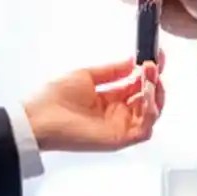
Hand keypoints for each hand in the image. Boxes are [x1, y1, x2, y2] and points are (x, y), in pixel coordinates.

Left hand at [24, 56, 165, 151]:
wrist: (39, 117)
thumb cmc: (55, 97)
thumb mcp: (88, 75)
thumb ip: (112, 70)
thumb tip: (132, 61)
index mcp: (110, 99)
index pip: (138, 85)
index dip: (150, 72)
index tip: (157, 56)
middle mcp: (118, 113)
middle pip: (149, 99)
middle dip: (155, 80)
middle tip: (153, 66)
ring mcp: (120, 127)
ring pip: (151, 114)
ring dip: (156, 95)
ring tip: (149, 78)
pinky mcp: (119, 139)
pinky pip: (144, 129)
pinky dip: (150, 112)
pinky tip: (146, 95)